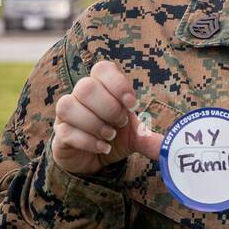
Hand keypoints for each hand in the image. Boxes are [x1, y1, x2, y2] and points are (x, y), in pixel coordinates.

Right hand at [52, 60, 162, 175]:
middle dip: (108, 107)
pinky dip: (88, 141)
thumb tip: (169, 145)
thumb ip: (150, 137)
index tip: (133, 104)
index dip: (117, 83)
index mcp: (102, 87)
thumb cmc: (115, 138)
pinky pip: (66, 131)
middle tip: (120, 123)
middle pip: (86, 86)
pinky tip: (103, 148)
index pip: (102, 68)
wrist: (95, 160)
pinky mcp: (59, 133)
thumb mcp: (136, 136)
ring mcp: (67, 114)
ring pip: (69, 105)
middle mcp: (81, 96)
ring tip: (109, 136)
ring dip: (94, 123)